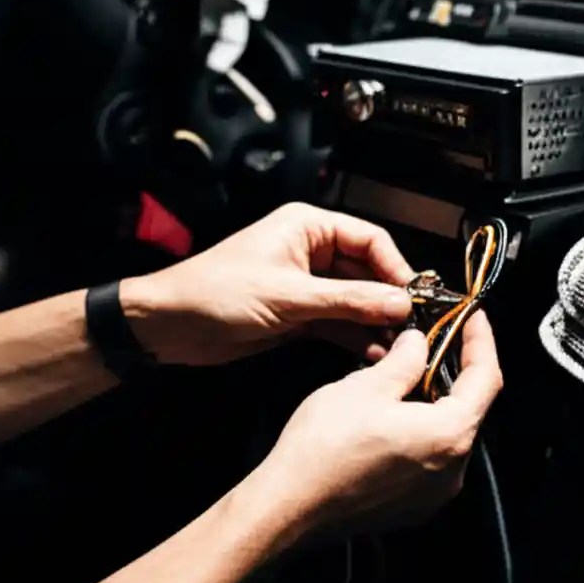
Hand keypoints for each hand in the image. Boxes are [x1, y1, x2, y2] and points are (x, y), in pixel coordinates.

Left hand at [121, 203, 416, 365]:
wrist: (168, 327)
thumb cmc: (214, 294)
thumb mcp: (289, 298)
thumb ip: (348, 302)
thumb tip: (399, 304)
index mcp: (308, 227)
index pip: (370, 240)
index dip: (396, 268)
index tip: (416, 298)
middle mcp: (311, 252)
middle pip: (368, 273)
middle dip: (389, 301)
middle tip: (414, 328)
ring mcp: (306, 286)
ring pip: (356, 302)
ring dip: (375, 324)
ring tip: (398, 347)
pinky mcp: (298, 315)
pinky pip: (338, 324)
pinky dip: (355, 338)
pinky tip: (372, 355)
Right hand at [243, 312, 503, 534]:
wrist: (288, 508)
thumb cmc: (323, 449)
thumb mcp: (366, 386)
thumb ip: (405, 359)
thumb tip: (418, 343)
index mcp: (449, 435)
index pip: (486, 378)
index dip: (480, 341)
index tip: (473, 318)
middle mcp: (452, 470)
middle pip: (470, 407)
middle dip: (454, 371)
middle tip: (434, 340)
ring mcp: (434, 493)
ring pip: (448, 434)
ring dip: (434, 402)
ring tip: (405, 376)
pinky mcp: (414, 506)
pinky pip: (430, 460)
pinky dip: (420, 432)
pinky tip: (392, 416)